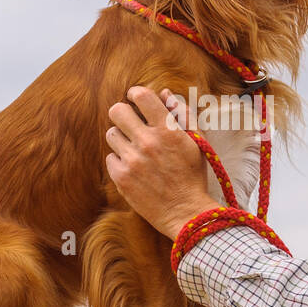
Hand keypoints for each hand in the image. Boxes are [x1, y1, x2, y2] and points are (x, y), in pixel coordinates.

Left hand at [106, 87, 221, 237]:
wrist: (186, 213)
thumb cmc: (193, 176)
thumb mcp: (197, 142)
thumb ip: (182, 114)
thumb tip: (164, 93)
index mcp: (168, 130)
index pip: (141, 95)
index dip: (135, 93)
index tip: (135, 99)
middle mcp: (148, 142)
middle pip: (117, 110)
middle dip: (123, 114)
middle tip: (130, 123)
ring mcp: (133, 160)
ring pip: (111, 134)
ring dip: (122, 139)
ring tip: (134, 150)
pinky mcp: (121, 177)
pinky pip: (110, 157)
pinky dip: (120, 161)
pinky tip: (134, 168)